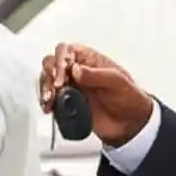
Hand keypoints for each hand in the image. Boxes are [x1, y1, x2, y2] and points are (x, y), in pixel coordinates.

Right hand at [39, 43, 153, 146]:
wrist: (130, 125)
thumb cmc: (129, 99)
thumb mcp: (118, 83)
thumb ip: (97, 75)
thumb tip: (77, 69)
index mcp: (89, 59)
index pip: (65, 51)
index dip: (60, 61)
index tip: (62, 77)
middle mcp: (77, 70)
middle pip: (51, 63)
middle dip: (49, 75)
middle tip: (55, 89)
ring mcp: (70, 86)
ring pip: (47, 79)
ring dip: (45, 88)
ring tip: (49, 101)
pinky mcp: (66, 102)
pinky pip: (50, 97)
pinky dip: (46, 101)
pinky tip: (49, 108)